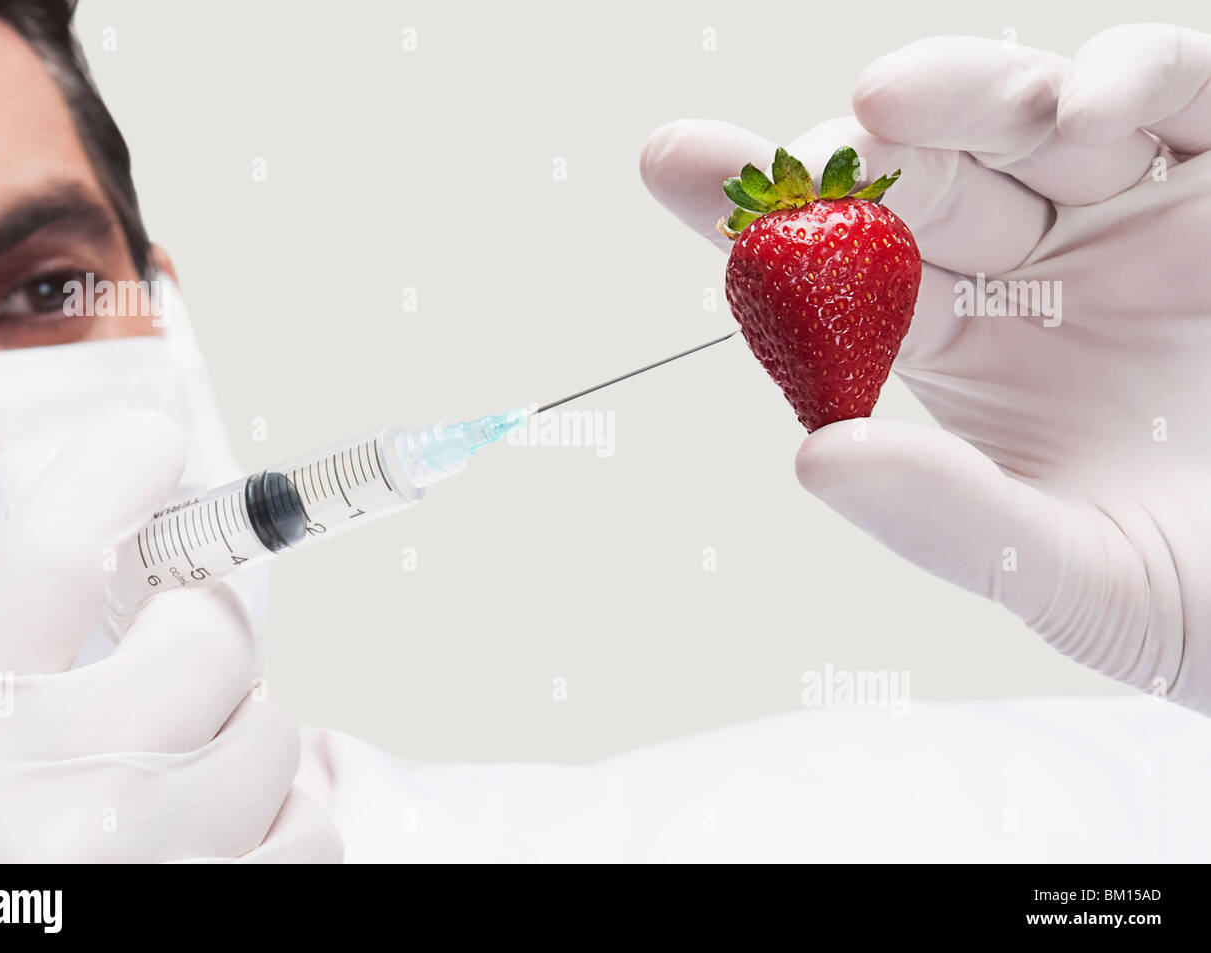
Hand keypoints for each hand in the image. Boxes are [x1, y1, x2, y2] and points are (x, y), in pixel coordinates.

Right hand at [0, 411, 341, 861]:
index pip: (54, 553)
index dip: (118, 472)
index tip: (152, 444)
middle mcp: (51, 796)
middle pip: (205, 637)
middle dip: (196, 639)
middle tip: (159, 666)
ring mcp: (151, 865)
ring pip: (274, 732)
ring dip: (239, 741)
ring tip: (169, 782)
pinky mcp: (229, 910)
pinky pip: (311, 826)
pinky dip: (281, 821)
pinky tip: (218, 841)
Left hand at [640, 24, 1210, 714]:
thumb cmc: (1207, 594)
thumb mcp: (1071, 577)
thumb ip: (949, 519)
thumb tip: (814, 458)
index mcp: (968, 348)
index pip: (842, 274)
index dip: (759, 215)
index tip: (675, 164)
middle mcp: (1038, 269)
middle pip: (925, 177)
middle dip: (855, 151)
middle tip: (805, 148)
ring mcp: (1135, 212)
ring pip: (1031, 116)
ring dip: (963, 97)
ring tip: (892, 108)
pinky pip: (1180, 92)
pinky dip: (1131, 77)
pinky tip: (1086, 108)